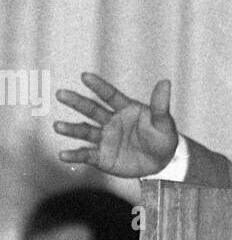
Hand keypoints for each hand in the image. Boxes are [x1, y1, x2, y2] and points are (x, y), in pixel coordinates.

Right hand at [54, 74, 178, 177]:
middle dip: (77, 102)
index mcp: (125, 109)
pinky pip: (86, 155)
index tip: (84, 76)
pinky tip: (63, 155)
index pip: (109, 95)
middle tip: (61, 94)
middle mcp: (111, 121)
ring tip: (57, 126)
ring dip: (71, 129)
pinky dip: (75, 155)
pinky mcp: (102, 157)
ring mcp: (105, 139)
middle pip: (92, 110)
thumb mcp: (164, 123)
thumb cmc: (163, 139)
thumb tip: (165, 82)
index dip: (98, 86)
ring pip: (85, 131)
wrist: (162, 164)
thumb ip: (160, 105)